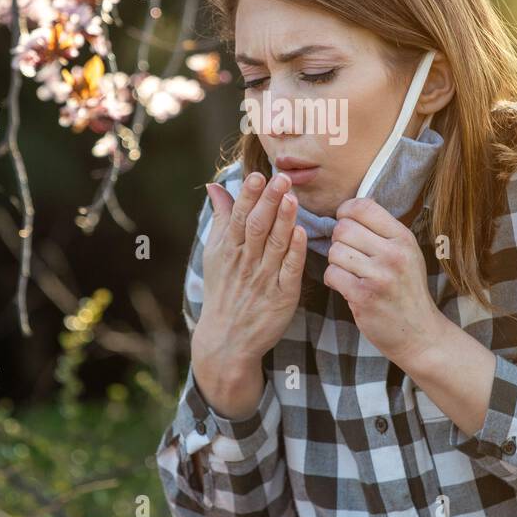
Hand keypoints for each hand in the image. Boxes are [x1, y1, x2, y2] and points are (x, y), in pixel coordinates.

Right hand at [191, 171, 306, 416]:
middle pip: (257, 227)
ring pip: (275, 245)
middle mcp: (245, 262)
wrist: (227, 340)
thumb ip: (220, 218)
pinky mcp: (282, 297)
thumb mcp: (214, 254)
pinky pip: (290, 271)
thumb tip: (215, 186)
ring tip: (292, 198)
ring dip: (284, 221)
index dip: (249, 196)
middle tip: (281, 178)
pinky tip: (301, 233)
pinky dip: (295, 252)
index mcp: (229, 250)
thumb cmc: (223, 290)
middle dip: (268, 202)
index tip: (257, 175)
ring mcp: (264, 280)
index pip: (238, 217)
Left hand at [324, 197, 442, 369]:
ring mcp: (379, 276)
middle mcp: (393, 254)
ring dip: (336, 262)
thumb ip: (383, 231)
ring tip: (350, 272)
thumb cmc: (407, 290)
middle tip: (349, 255)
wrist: (420, 333)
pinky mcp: (364, 296)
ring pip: (334, 251)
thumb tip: (348, 210)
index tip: (346, 223)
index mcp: (403, 238)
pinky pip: (332, 274)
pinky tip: (347, 286)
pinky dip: (333, 280)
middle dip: (339, 240)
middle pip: (343, 228)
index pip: (363, 206)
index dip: (346, 211)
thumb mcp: (407, 254)